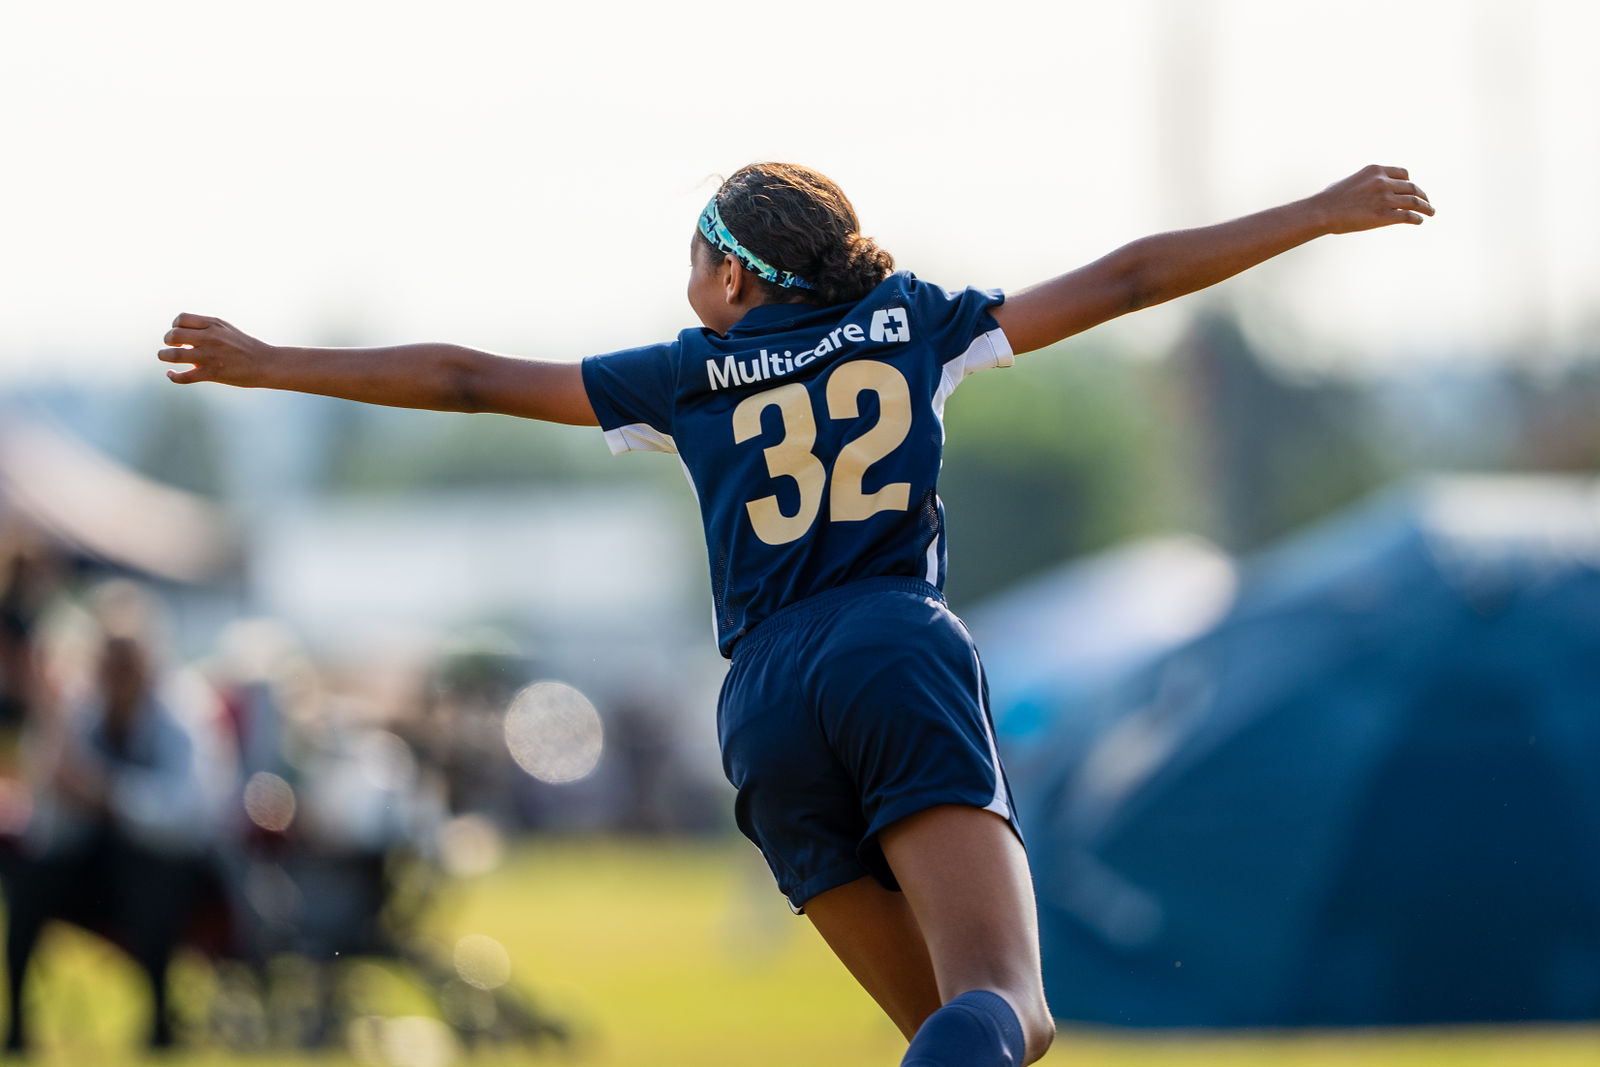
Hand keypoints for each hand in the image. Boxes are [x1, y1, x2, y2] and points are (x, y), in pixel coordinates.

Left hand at [158, 313, 272, 386]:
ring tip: (165, 357)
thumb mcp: (227, 330)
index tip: (181, 335)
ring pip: (174, 355)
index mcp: (214, 324)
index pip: (181, 319)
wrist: (267, 363)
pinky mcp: (212, 373)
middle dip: (168, 340)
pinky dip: (173, 376)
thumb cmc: (247, 348)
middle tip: (173, 346)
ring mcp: (210, 356)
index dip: (175, 326)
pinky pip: (184, 376)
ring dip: (164, 356)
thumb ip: (207, 329)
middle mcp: (210, 337)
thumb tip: (185, 339)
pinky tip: (171, 374)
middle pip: (174, 334)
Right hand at [1314, 164, 1434, 233]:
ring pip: (1414, 201)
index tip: (1412, 189)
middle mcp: (1384, 182)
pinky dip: (1417, 218)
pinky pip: (1408, 216)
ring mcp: (1385, 198)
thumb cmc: (1330, 199)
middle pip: (1412, 187)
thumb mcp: (1351, 181)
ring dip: (1425, 207)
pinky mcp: (1384, 215)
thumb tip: (1371, 193)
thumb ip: (1367, 183)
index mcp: (1376, 170)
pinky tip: (1420, 221)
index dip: (1410, 182)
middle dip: (1422, 195)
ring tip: (1431, 212)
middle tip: (1427, 202)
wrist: (1322, 211)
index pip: (1403, 174)